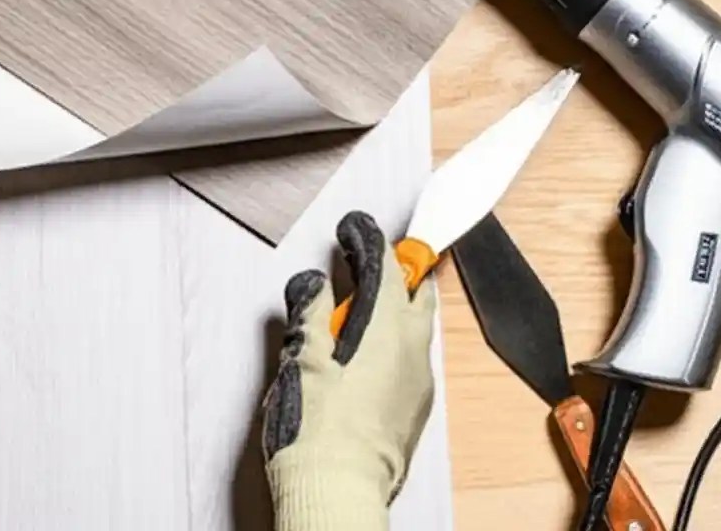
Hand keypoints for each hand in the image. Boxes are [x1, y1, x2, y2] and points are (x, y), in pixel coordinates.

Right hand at [262, 211, 435, 530]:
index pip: (388, 266)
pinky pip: (410, 361)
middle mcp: (412, 352)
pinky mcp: (414, 411)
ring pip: (415, 329)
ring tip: (355, 313)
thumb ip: (311, 316)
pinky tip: (362, 358)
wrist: (338, 492)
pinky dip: (391, 346)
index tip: (354, 228)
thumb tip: (315, 289)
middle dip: (397, 272)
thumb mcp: (302, 359)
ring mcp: (418, 383)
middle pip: (417, 293)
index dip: (368, 240)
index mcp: (388, 330)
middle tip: (368, 262)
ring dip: (393, 310)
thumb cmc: (317, 432)